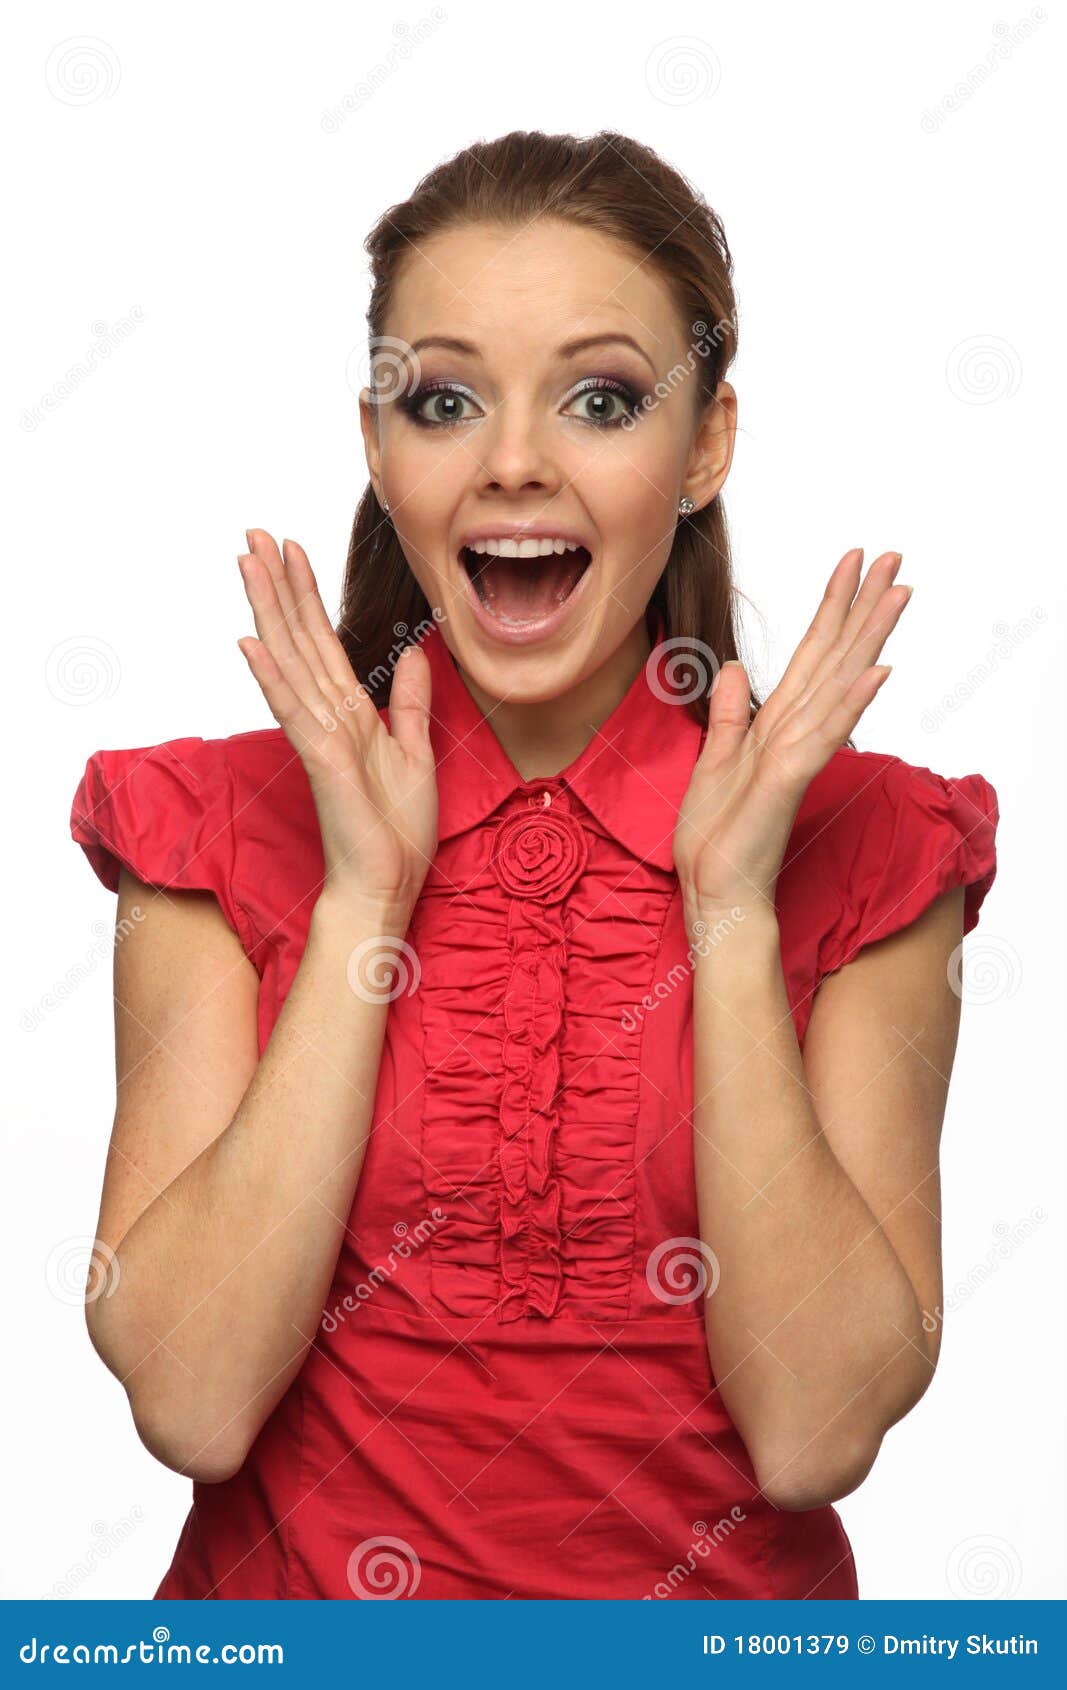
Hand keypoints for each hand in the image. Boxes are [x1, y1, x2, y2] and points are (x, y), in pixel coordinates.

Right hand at [236, 529, 437, 916]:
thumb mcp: (416, 753)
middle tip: (252, 534)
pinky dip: (272, 677)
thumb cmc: (396, 832)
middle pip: (297, 639)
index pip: (322, 642)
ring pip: (289, 661)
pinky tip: (250, 643)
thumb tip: (416, 652)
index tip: (292, 550)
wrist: (387, 886)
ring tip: (245, 563)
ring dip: (267, 610)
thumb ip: (412, 702)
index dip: (306, 595)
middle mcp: (327, 718)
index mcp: (350, 714)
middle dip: (277, 584)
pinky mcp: (322, 762)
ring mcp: (320, 737)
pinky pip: (294, 712)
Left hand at [673, 548, 910, 920]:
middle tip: (895, 557)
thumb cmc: (717, 838)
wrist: (715, 893)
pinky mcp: (788, 782)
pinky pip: (823, 735)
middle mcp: (795, 733)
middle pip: (836, 658)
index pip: (812, 656)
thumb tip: (735, 670)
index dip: (833, 607)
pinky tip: (876, 672)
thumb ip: (732, 716)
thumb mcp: (715, 760)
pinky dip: (850, 703)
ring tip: (899, 593)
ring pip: (838, 684)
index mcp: (777, 726)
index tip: (853, 561)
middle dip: (864, 606)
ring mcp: (796, 756)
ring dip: (869, 638)